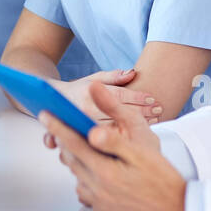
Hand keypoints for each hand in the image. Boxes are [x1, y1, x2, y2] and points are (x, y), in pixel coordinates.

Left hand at [38, 91, 186, 210]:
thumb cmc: (162, 179)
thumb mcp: (142, 151)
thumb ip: (114, 137)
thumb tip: (91, 126)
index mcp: (105, 171)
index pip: (73, 143)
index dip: (57, 126)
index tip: (44, 113)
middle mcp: (97, 189)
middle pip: (71, 159)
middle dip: (64, 140)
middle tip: (60, 124)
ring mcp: (100, 202)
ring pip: (77, 175)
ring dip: (76, 159)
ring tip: (83, 145)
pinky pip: (86, 191)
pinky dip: (86, 177)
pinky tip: (97, 170)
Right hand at [43, 77, 162, 153]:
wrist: (51, 105)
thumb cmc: (77, 91)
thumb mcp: (93, 79)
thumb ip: (113, 77)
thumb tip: (132, 72)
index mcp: (90, 93)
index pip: (119, 95)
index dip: (138, 97)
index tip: (153, 99)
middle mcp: (87, 109)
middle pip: (121, 112)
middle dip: (142, 111)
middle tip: (159, 110)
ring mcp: (86, 125)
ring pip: (117, 126)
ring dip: (137, 123)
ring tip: (154, 120)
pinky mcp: (84, 137)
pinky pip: (108, 138)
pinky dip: (126, 134)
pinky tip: (139, 133)